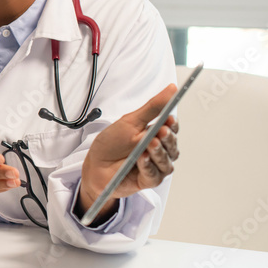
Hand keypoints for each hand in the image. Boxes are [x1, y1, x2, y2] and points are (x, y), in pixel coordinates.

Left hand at [79, 85, 180, 222]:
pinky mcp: (149, 180)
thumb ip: (153, 107)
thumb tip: (172, 88)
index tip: (170, 119)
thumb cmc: (112, 143)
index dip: (172, 124)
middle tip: (161, 131)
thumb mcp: (131, 121)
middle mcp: (159, 150)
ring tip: (150, 143)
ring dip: (158, 152)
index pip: (172, 128)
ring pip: (166, 160)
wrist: (95, 165)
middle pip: (172, 144)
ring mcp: (155, 166)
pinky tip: (141, 157)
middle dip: (167, 137)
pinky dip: (148, 165)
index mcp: (157, 134)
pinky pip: (154, 174)